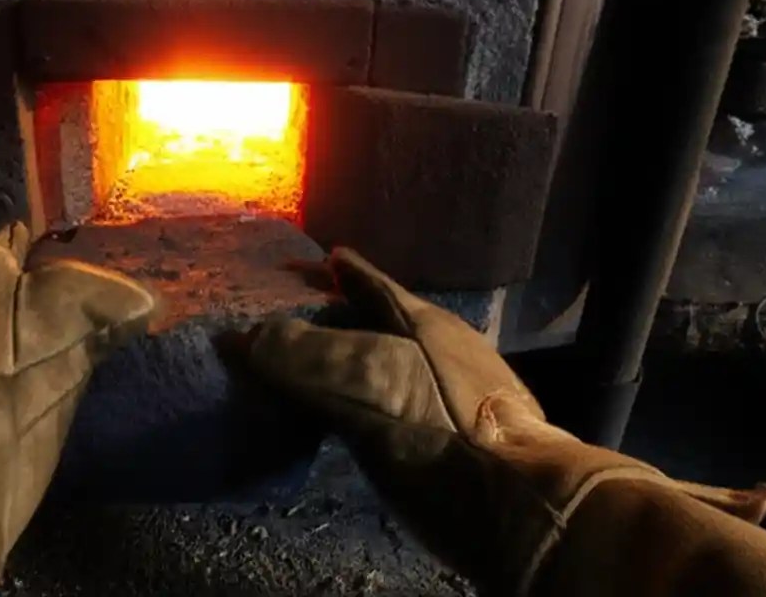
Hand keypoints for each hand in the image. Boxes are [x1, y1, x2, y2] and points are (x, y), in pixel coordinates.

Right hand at [231, 248, 765, 594]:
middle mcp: (439, 352)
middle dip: (339, 316)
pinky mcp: (448, 442)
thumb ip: (308, 356)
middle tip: (293, 317)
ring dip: (346, 362)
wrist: (518, 506)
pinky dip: (358, 400)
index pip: (372, 283)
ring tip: (306, 368)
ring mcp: (449, 397)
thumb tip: (247, 337)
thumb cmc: (444, 430)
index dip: (341, 270)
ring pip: (385, 364)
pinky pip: (388, 404)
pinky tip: (341, 418)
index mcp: (423, 323)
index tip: (316, 259)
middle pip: (378, 323)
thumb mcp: (368, 383)